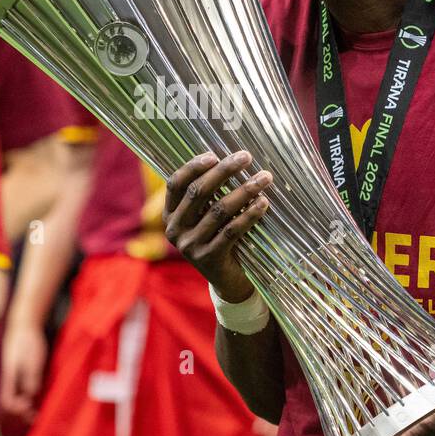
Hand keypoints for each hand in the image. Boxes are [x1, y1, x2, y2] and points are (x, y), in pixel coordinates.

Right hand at [1, 321, 48, 421]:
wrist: (24, 326)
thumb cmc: (28, 342)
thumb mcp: (32, 360)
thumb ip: (30, 378)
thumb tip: (30, 395)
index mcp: (8, 377)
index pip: (6, 401)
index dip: (17, 409)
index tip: (29, 406)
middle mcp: (9, 380)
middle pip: (9, 404)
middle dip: (20, 414)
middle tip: (34, 419)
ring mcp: (13, 377)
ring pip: (15, 398)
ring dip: (24, 408)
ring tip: (36, 415)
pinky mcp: (19, 374)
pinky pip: (20, 391)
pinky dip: (27, 399)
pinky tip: (36, 401)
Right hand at [163, 151, 271, 302]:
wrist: (228, 281)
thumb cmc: (219, 238)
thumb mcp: (206, 218)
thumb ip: (209, 195)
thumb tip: (230, 159)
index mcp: (170, 216)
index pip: (175, 184)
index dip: (194, 167)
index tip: (215, 154)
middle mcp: (175, 230)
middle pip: (198, 192)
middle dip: (224, 171)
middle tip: (246, 157)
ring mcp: (190, 246)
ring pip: (219, 210)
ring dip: (244, 190)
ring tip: (264, 178)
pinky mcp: (209, 258)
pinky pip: (232, 230)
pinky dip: (250, 214)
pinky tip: (264, 203)